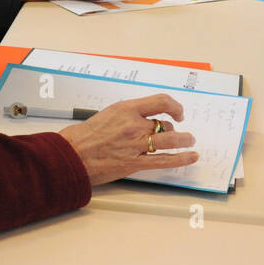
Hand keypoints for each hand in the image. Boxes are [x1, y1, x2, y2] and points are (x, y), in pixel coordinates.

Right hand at [61, 94, 198, 184]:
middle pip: (165, 124)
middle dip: (173, 129)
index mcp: (126, 109)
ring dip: (184, 140)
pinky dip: (181, 158)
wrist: (73, 154)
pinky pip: (164, 160)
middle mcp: (133, 125)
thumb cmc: (86, 135)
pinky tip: (191, 156)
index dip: (174, 106)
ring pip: (170, 139)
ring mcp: (135, 144)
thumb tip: (147, 118)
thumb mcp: (109, 114)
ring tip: (190, 140)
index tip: (177, 112)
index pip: (160, 101)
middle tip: (178, 132)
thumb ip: (129, 114)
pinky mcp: (134, 163)